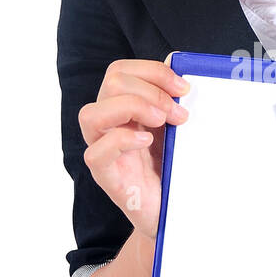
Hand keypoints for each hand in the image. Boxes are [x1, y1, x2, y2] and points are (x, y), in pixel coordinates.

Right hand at [78, 57, 190, 241]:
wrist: (176, 213)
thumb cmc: (174, 169)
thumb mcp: (178, 129)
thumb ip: (174, 100)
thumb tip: (178, 63)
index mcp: (123, 109)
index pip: (121, 71)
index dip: (152, 72)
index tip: (184, 88)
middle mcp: (108, 126)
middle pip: (110, 82)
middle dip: (151, 90)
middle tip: (179, 114)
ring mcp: (104, 152)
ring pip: (91, 114)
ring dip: (132, 108)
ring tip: (161, 123)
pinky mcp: (107, 178)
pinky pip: (96, 153)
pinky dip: (122, 140)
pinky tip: (147, 142)